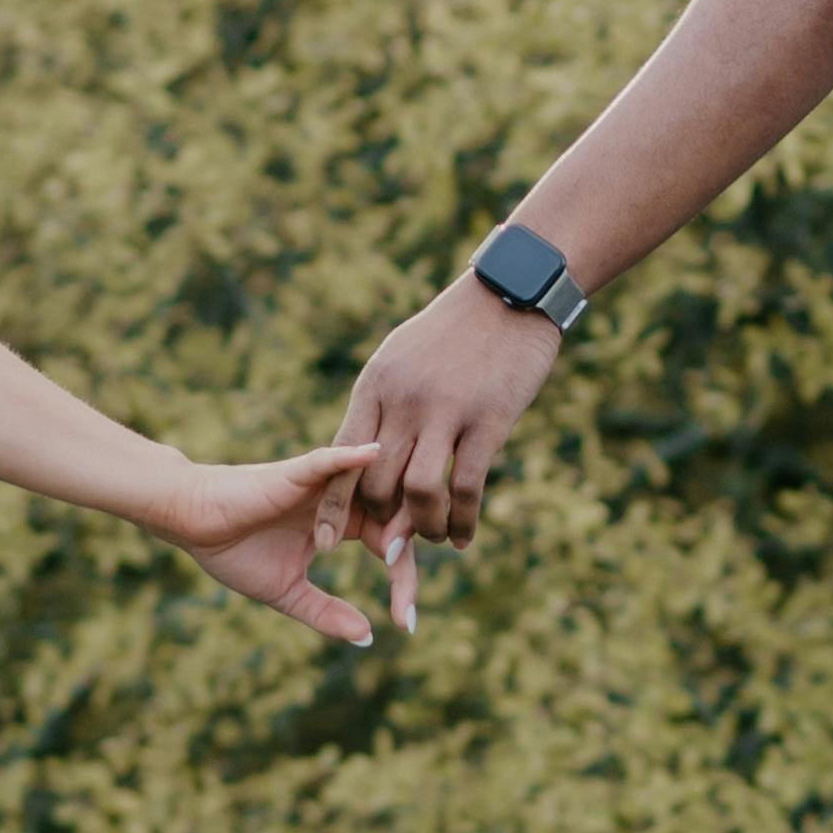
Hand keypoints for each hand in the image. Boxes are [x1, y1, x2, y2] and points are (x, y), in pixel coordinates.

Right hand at [154, 441, 395, 647]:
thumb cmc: (234, 551)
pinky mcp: (295, 473)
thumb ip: (326, 612)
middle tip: (407, 602)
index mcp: (343, 523)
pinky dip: (352, 455)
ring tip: (404, 552)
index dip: (404, 580)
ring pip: (371, 488)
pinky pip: (328, 460)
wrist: (191, 522)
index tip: (407, 623)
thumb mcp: (288, 591)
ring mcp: (321, 483)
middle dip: (407, 557)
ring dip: (392, 513)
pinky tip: (378, 453)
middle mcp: (340, 498)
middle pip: (394, 516)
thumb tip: (367, 638)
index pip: (391, 543)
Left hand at [340, 274, 565, 561]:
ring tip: (432, 538)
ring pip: (419, 491)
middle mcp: (404, 399)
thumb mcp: (402, 357)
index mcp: (376, 385)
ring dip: (423, 526)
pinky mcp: (489, 419)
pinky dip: (462, 521)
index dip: (332, 504)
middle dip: (382, 521)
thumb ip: (384, 404)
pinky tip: (463, 537)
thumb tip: (369, 453)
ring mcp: (446, 409)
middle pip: (378, 481)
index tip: (321, 540)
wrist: (511, 293)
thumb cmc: (454, 332)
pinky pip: (467, 486)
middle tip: (393, 539)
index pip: (342, 455)